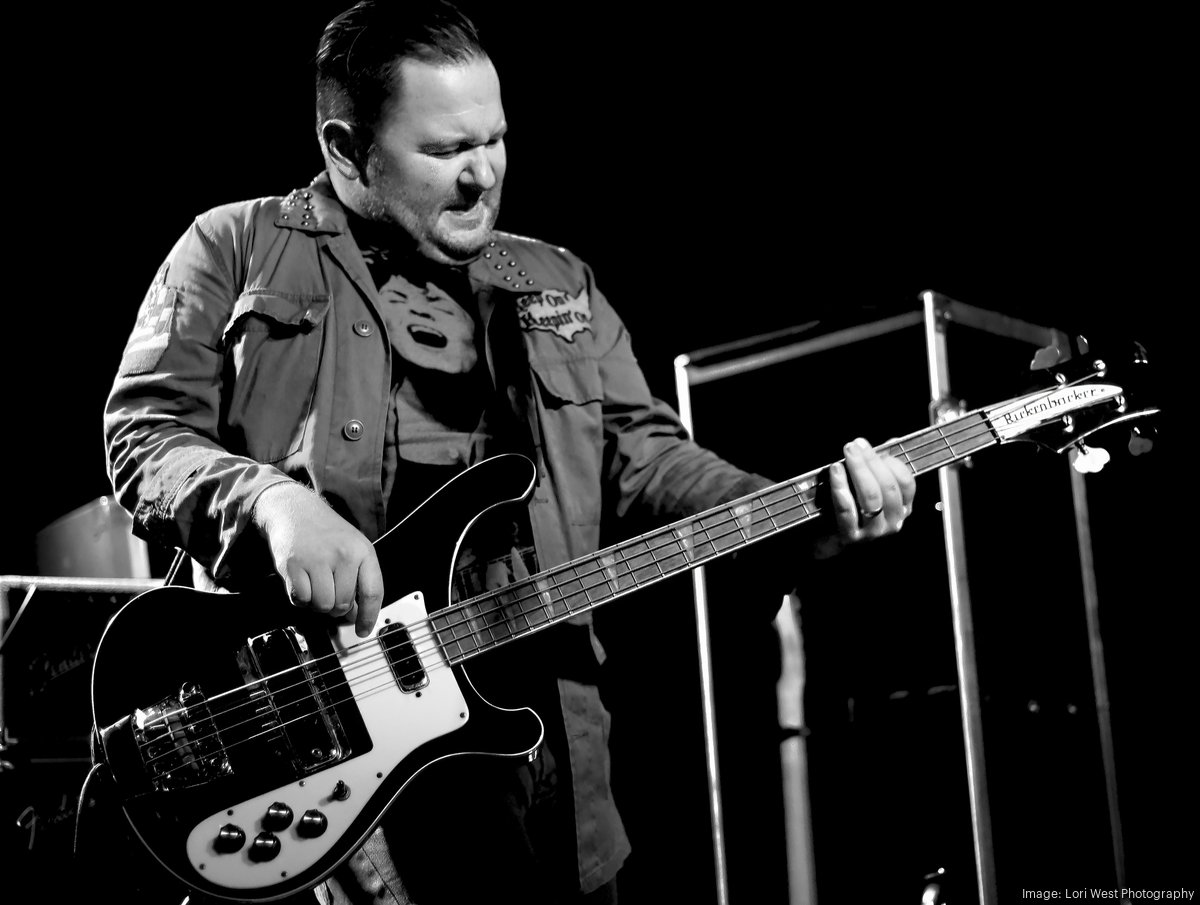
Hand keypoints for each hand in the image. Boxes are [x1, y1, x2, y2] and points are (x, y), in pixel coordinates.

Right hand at [251, 483, 383, 636]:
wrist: (294, 510)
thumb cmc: (326, 532)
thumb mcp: (353, 547)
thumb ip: (359, 579)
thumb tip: (356, 616)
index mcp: (363, 551)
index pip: (373, 593)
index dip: (368, 617)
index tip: (363, 630)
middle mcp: (343, 554)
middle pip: (343, 604)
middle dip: (335, 606)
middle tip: (328, 590)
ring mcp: (318, 559)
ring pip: (322, 605)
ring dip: (317, 602)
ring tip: (315, 583)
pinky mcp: (293, 565)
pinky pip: (300, 600)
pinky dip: (300, 598)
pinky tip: (301, 581)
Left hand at [813, 437, 915, 558]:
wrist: (825, 539)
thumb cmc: (849, 508)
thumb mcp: (867, 486)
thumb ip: (880, 466)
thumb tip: (891, 443)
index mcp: (902, 508)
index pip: (905, 482)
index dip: (889, 461)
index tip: (867, 446)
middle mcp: (893, 522)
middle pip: (887, 487)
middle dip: (870, 462)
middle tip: (854, 446)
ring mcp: (873, 532)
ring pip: (871, 497)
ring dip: (858, 471)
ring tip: (846, 455)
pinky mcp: (851, 538)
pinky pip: (848, 510)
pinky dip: (841, 488)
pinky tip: (836, 471)